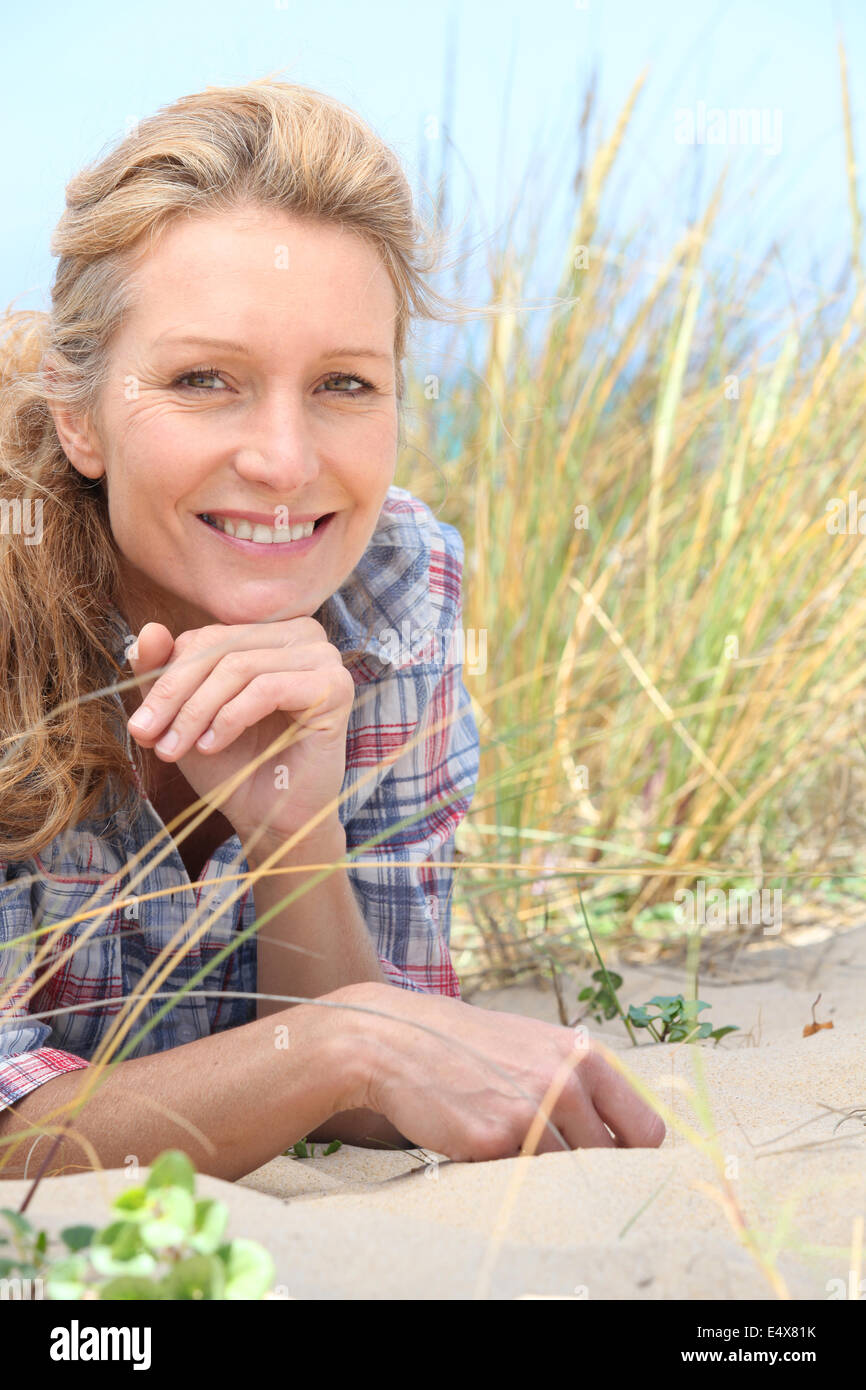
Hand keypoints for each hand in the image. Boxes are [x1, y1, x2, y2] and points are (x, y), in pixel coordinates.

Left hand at [125, 619, 355, 857]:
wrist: (271, 817)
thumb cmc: (234, 764)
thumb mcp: (186, 715)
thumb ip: (164, 671)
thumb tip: (148, 630)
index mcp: (270, 633)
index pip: (206, 637)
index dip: (165, 678)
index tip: (140, 725)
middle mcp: (302, 634)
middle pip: (220, 647)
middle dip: (174, 694)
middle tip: (145, 734)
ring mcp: (324, 658)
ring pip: (239, 667)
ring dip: (197, 711)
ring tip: (175, 749)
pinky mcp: (335, 688)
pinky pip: (268, 689)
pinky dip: (230, 718)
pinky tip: (212, 746)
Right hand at [330, 982, 665, 1156]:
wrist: (403, 1040)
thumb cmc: (474, 1046)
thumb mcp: (539, 1045)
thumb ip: (581, 1081)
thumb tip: (626, 1137)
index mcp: (585, 1057)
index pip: (646, 1131)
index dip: (628, 1152)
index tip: (608, 1157)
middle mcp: (567, 1082)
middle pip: (607, 1160)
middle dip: (582, 1162)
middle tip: (544, 1147)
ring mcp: (532, 1112)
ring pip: (565, 1173)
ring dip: (540, 1167)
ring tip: (505, 1135)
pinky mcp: (494, 1141)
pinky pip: (518, 1177)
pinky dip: (503, 1169)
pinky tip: (478, 1136)